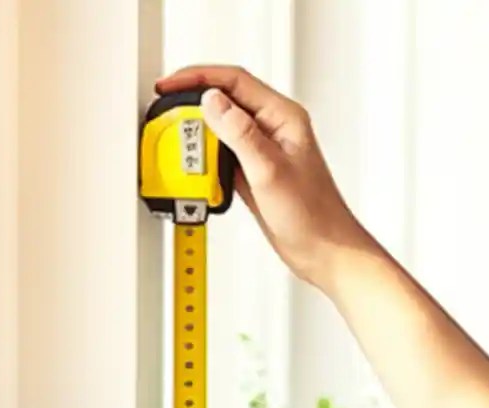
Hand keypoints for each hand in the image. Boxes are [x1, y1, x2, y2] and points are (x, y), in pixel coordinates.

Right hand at [156, 66, 374, 288]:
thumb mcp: (269, 171)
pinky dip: (203, 153)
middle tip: (165, 108)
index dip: (199, 77)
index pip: (235, 81)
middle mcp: (272, 128)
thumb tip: (213, 102)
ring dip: (196, 128)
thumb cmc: (312, 214)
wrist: (323, 250)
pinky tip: (193, 162)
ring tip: (173, 135)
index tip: (171, 85)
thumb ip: (240, 133)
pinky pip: (222, 151)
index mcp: (283, 117)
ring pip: (221, 125)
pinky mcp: (253, 170)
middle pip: (226, 98)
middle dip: (193, 99)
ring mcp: (261, 149)